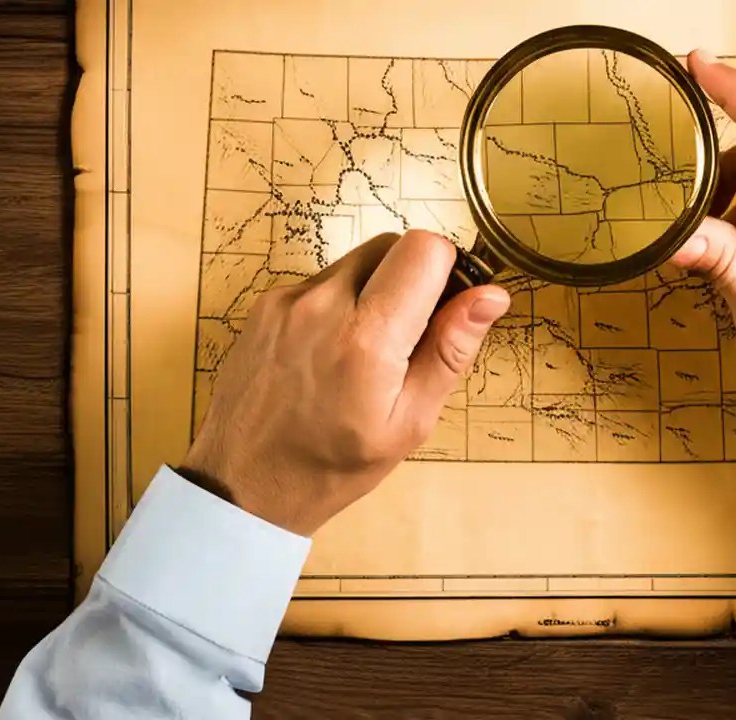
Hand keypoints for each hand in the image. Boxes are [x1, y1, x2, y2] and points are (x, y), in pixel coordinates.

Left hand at [180, 231, 509, 534]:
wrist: (245, 484)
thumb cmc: (332, 465)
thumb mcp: (409, 421)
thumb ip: (451, 350)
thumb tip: (490, 296)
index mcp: (367, 338)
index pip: (425, 249)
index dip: (447, 272)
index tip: (444, 311)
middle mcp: (322, 305)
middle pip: (393, 244)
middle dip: (414, 279)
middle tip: (410, 337)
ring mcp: (288, 300)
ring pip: (358, 260)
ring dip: (377, 290)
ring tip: (367, 351)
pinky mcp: (266, 303)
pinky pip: (323, 281)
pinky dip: (341, 303)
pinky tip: (332, 353)